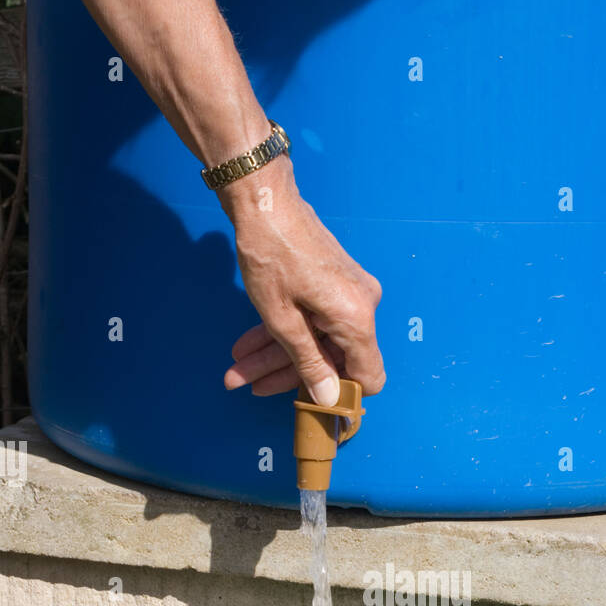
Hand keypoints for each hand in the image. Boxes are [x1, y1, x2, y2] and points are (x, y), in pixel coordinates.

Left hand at [221, 158, 384, 405]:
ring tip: (237, 369)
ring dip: (276, 356)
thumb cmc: (271, 254)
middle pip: (331, 359)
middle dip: (285, 374)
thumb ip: (308, 363)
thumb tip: (329, 399)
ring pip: (316, 340)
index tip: (309, 407)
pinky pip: (313, 320)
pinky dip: (284, 333)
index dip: (341, 397)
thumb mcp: (282, 319)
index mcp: (357, 319)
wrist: (265, 198)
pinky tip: (249, 345)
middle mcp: (362, 307)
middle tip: (244, 383)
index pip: (368, 377)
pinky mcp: (333, 284)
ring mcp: (349, 294)